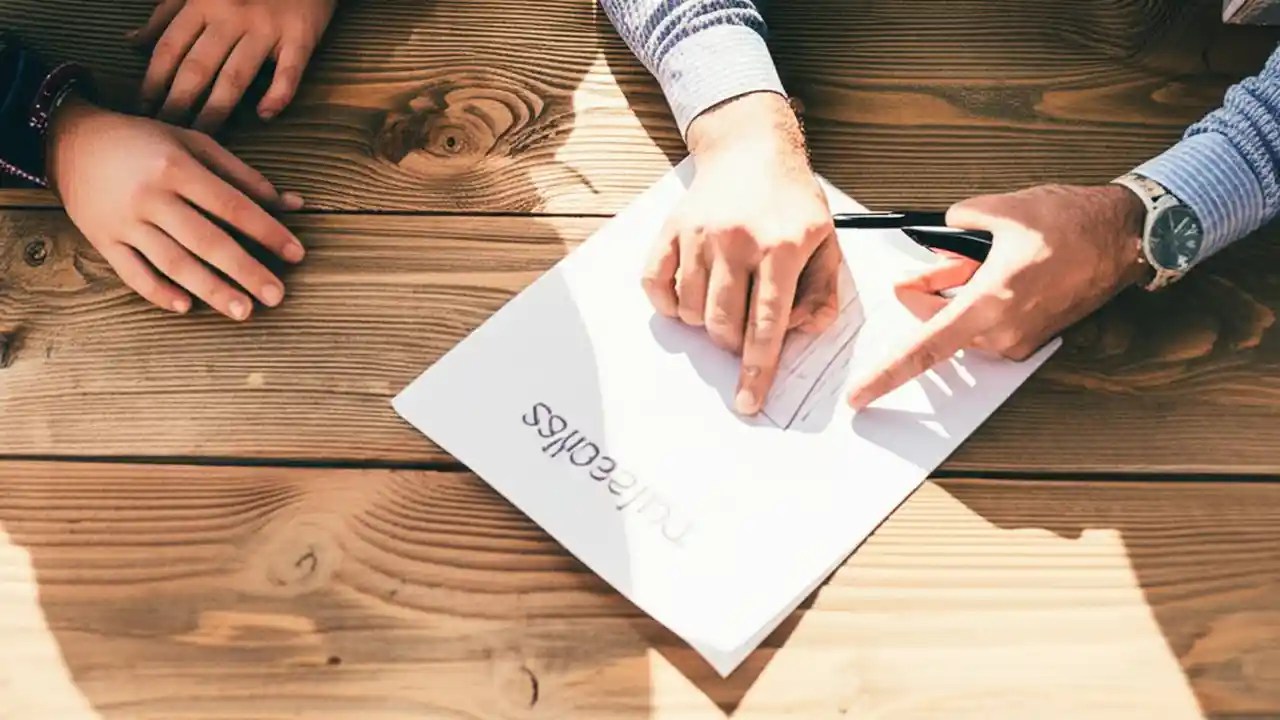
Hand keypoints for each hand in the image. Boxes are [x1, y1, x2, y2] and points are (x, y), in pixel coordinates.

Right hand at [47, 97, 305, 319]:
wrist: (69, 140)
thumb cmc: (144, 142)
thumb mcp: (193, 144)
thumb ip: (243, 176)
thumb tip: (293, 203)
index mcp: (177, 167)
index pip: (232, 206)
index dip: (267, 231)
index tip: (296, 255)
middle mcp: (150, 196)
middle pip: (206, 241)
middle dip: (244, 271)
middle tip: (277, 296)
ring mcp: (123, 221)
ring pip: (172, 262)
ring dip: (210, 290)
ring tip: (243, 311)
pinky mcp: (102, 239)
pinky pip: (132, 272)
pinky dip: (157, 291)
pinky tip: (185, 307)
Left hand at [129, 0, 337, 131]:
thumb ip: (166, 16)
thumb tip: (132, 42)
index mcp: (202, 2)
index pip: (170, 48)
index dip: (153, 81)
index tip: (144, 110)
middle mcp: (231, 16)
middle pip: (198, 67)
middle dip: (179, 103)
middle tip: (168, 132)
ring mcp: (266, 28)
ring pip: (236, 76)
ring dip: (218, 110)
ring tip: (205, 135)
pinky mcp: (300, 38)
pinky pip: (289, 72)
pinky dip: (278, 95)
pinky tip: (266, 115)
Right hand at [643, 92, 842, 415]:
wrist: (752, 149)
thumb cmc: (792, 202)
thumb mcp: (826, 241)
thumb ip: (823, 291)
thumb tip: (805, 332)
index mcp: (781, 247)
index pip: (767, 324)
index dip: (757, 369)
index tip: (748, 402)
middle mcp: (737, 240)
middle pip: (723, 324)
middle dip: (732, 343)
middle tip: (743, 329)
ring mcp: (699, 233)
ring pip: (689, 310)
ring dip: (703, 323)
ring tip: (722, 302)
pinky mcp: (672, 228)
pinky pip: (655, 285)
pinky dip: (668, 304)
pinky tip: (688, 295)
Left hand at [845, 183, 1148, 408]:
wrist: (1124, 238)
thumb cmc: (1069, 223)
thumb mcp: (999, 210)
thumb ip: (956, 223)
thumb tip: (943, 234)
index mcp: (990, 304)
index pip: (925, 347)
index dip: (887, 374)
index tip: (859, 396)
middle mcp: (1002, 332)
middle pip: (937, 324)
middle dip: (929, 291)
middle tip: (941, 261)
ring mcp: (1018, 340)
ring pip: (959, 324)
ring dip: (955, 295)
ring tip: (972, 260)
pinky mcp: (1030, 339)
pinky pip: (983, 325)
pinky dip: (977, 302)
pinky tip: (990, 273)